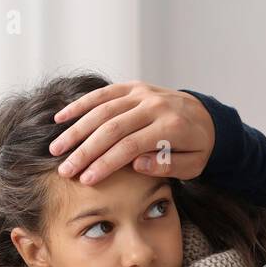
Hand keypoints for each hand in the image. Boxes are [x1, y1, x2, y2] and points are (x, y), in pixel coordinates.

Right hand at [49, 81, 215, 184]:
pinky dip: (81, 105)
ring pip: (103, 110)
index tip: (86, 180)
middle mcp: (155, 105)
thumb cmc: (198, 147)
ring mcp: (142, 93)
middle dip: (85, 151)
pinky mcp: (133, 86)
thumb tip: (136, 166)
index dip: (106, 163)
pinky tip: (60, 118)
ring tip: (57, 150)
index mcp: (171, 126)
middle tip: (65, 170)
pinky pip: (103, 94)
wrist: (208, 117)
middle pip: (112, 128)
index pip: (131, 146)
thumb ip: (167, 166)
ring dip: (76, 130)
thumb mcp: (193, 164)